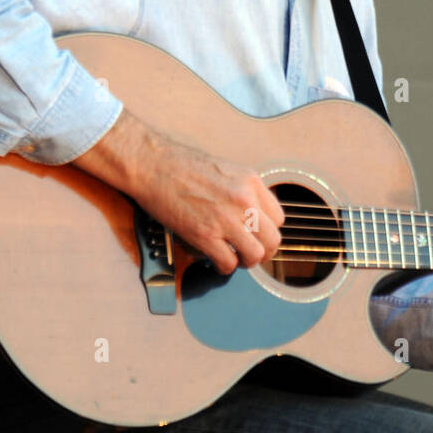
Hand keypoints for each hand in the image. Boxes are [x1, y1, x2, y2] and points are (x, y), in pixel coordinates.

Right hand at [73, 108, 284, 275]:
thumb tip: (252, 213)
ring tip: (235, 258)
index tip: (258, 235)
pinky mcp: (205, 235)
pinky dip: (224, 267)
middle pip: (272, 240)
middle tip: (250, 253)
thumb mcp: (226, 170)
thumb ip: (243, 191)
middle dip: (263, 251)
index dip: (268, 230)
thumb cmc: (182, 165)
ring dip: (246, 262)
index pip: (279, 218)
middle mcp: (244, 201)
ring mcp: (226, 219)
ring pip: (255, 256)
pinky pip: (228, 263)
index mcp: (251, 182)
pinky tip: (216, 260)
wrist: (153, 165)